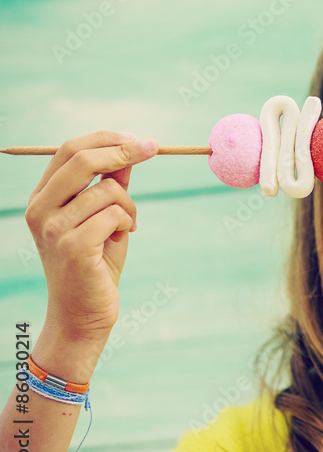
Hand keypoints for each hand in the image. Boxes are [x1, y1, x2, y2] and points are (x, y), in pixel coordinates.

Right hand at [24, 131, 157, 341]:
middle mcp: (40, 209)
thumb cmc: (95, 264)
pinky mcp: (73, 246)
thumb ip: (110, 185)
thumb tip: (130, 150)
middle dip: (124, 151)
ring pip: (107, 190)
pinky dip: (128, 222)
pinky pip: (114, 215)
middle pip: (82, 159)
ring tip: (128, 226)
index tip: (137, 139)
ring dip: (130, 206)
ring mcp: (53, 228)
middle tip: (153, 148)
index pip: (68, 150)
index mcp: (42, 198)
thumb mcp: (103, 217)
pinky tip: (124, 237)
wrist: (83, 313)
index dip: (105, 139)